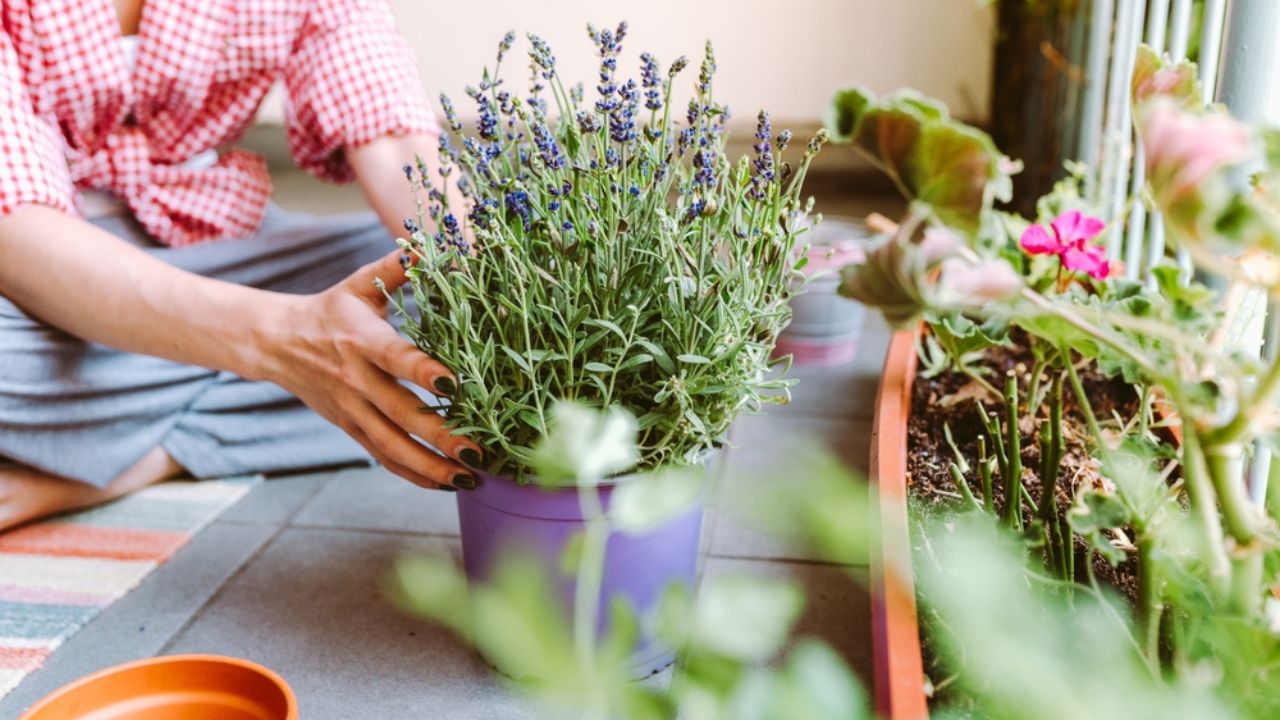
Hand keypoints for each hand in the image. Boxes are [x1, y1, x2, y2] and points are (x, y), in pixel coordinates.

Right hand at [262, 250, 480, 489]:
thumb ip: (395, 268)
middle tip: (478, 449)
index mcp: (362, 340)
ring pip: (393, 445)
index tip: (455, 383)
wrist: (277, 343)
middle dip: (441, 435)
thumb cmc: (332, 310)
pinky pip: (383, 456)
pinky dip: (412, 473)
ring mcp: (353, 409)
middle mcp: (357, 380)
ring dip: (431, 465)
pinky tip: (443, 484)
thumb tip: (428, 242)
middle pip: (402, 413)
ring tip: (469, 477)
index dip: (424, 372)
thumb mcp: (359, 284)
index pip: (396, 359)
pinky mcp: (350, 428)